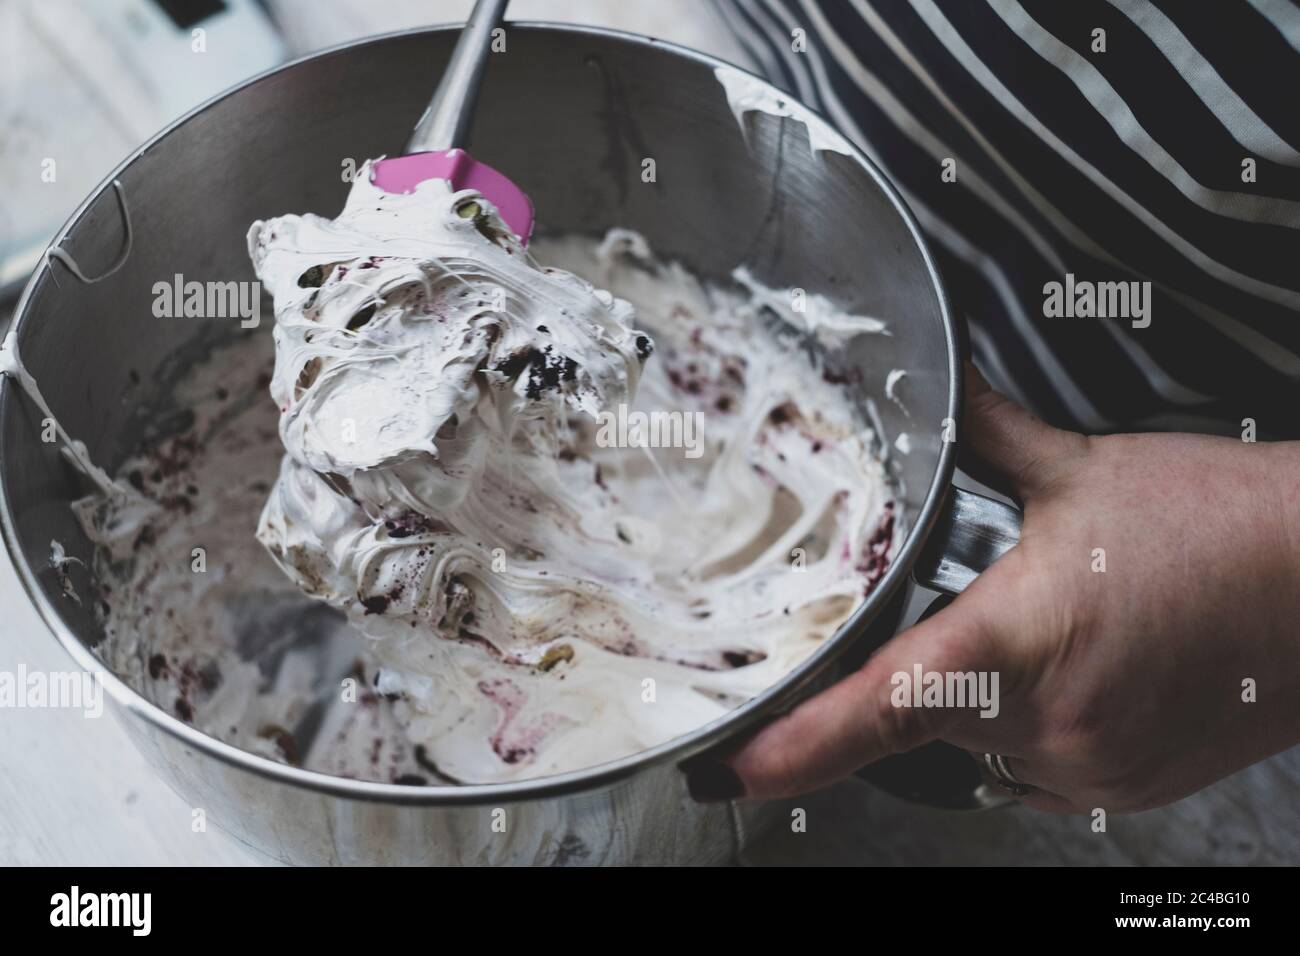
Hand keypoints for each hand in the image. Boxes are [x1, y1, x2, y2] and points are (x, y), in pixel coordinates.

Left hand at [687, 364, 1299, 811]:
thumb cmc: (1225, 527)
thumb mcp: (1087, 470)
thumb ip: (990, 436)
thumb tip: (943, 394)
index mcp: (1020, 637)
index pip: (882, 705)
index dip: (795, 748)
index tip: (731, 768)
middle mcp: (1048, 718)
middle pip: (921, 717)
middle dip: (921, 671)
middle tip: (973, 605)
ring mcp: (1090, 762)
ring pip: (977, 742)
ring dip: (980, 694)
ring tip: (1048, 627)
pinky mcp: (1125, 785)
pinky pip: (1033, 764)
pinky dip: (1029, 723)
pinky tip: (1075, 667)